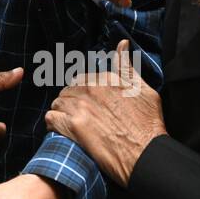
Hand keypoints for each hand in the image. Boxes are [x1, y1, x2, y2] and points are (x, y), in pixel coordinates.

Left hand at [46, 40, 165, 186]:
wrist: (146, 154)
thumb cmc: (149, 124)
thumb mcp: (144, 90)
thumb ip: (127, 67)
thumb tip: (123, 44)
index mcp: (106, 79)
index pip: (81, 79)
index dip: (82, 93)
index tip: (87, 104)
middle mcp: (90, 89)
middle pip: (67, 90)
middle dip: (70, 101)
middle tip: (78, 115)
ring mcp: (80, 107)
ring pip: (57, 102)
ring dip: (61, 112)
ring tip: (70, 123)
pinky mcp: (73, 126)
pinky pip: (51, 118)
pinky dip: (54, 123)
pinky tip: (61, 130)